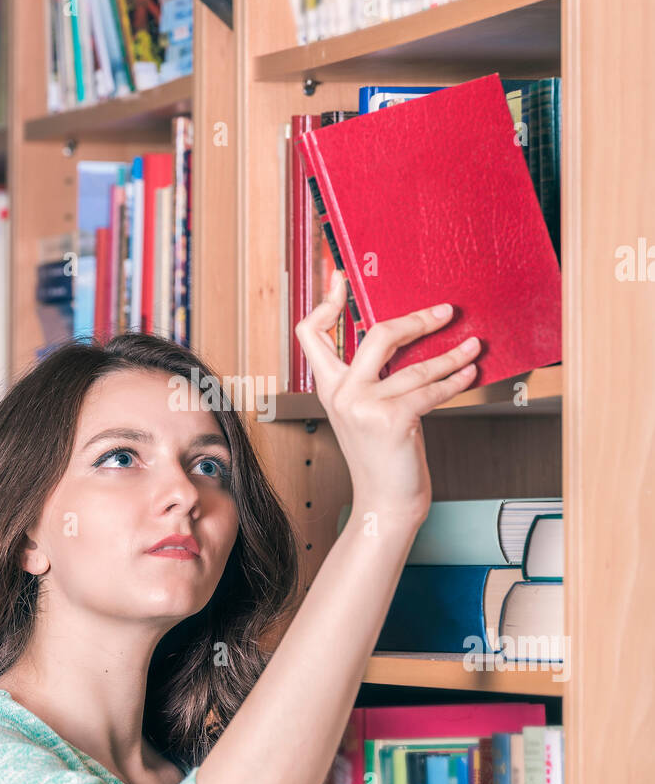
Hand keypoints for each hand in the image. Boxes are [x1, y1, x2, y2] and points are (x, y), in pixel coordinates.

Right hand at [294, 272, 481, 524]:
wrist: (386, 502)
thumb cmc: (383, 457)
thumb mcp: (368, 411)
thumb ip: (376, 378)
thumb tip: (408, 338)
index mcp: (330, 387)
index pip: (312, 335)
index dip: (326, 304)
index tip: (342, 280)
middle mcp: (342, 393)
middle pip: (377, 335)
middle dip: (417, 320)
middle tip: (444, 311)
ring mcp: (364, 406)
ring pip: (415, 366)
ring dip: (452, 355)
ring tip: (473, 347)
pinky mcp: (391, 420)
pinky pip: (430, 390)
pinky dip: (455, 380)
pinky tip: (469, 374)